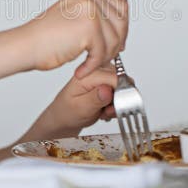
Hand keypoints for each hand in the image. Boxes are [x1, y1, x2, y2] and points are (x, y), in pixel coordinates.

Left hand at [0, 65, 118, 165]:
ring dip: (117, 103)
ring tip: (103, 111)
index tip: (112, 108)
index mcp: (89, 72)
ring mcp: (102, 75)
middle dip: (119, 100)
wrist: (63, 117)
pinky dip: (115, 103)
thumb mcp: (80, 108)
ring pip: (124, 88)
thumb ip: (95, 99)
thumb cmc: (67, 112)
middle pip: (123, 82)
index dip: (120, 95)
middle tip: (106, 111)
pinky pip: (121, 92)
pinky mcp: (106, 81)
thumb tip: (107, 90)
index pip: (117, 78)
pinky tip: (104, 109)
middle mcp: (97, 69)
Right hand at [24, 0, 127, 78]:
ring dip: (103, 57)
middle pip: (121, 23)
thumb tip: (123, 12)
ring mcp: (90, 10)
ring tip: (89, 64)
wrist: (26, 46)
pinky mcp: (89, 28)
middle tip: (101, 57)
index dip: (119, 29)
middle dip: (115, 44)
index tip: (112, 43)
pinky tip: (82, 69)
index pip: (120, 7)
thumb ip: (99, 13)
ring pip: (114, 40)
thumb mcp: (76, 17)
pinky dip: (93, 66)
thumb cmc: (46, 36)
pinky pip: (102, 53)